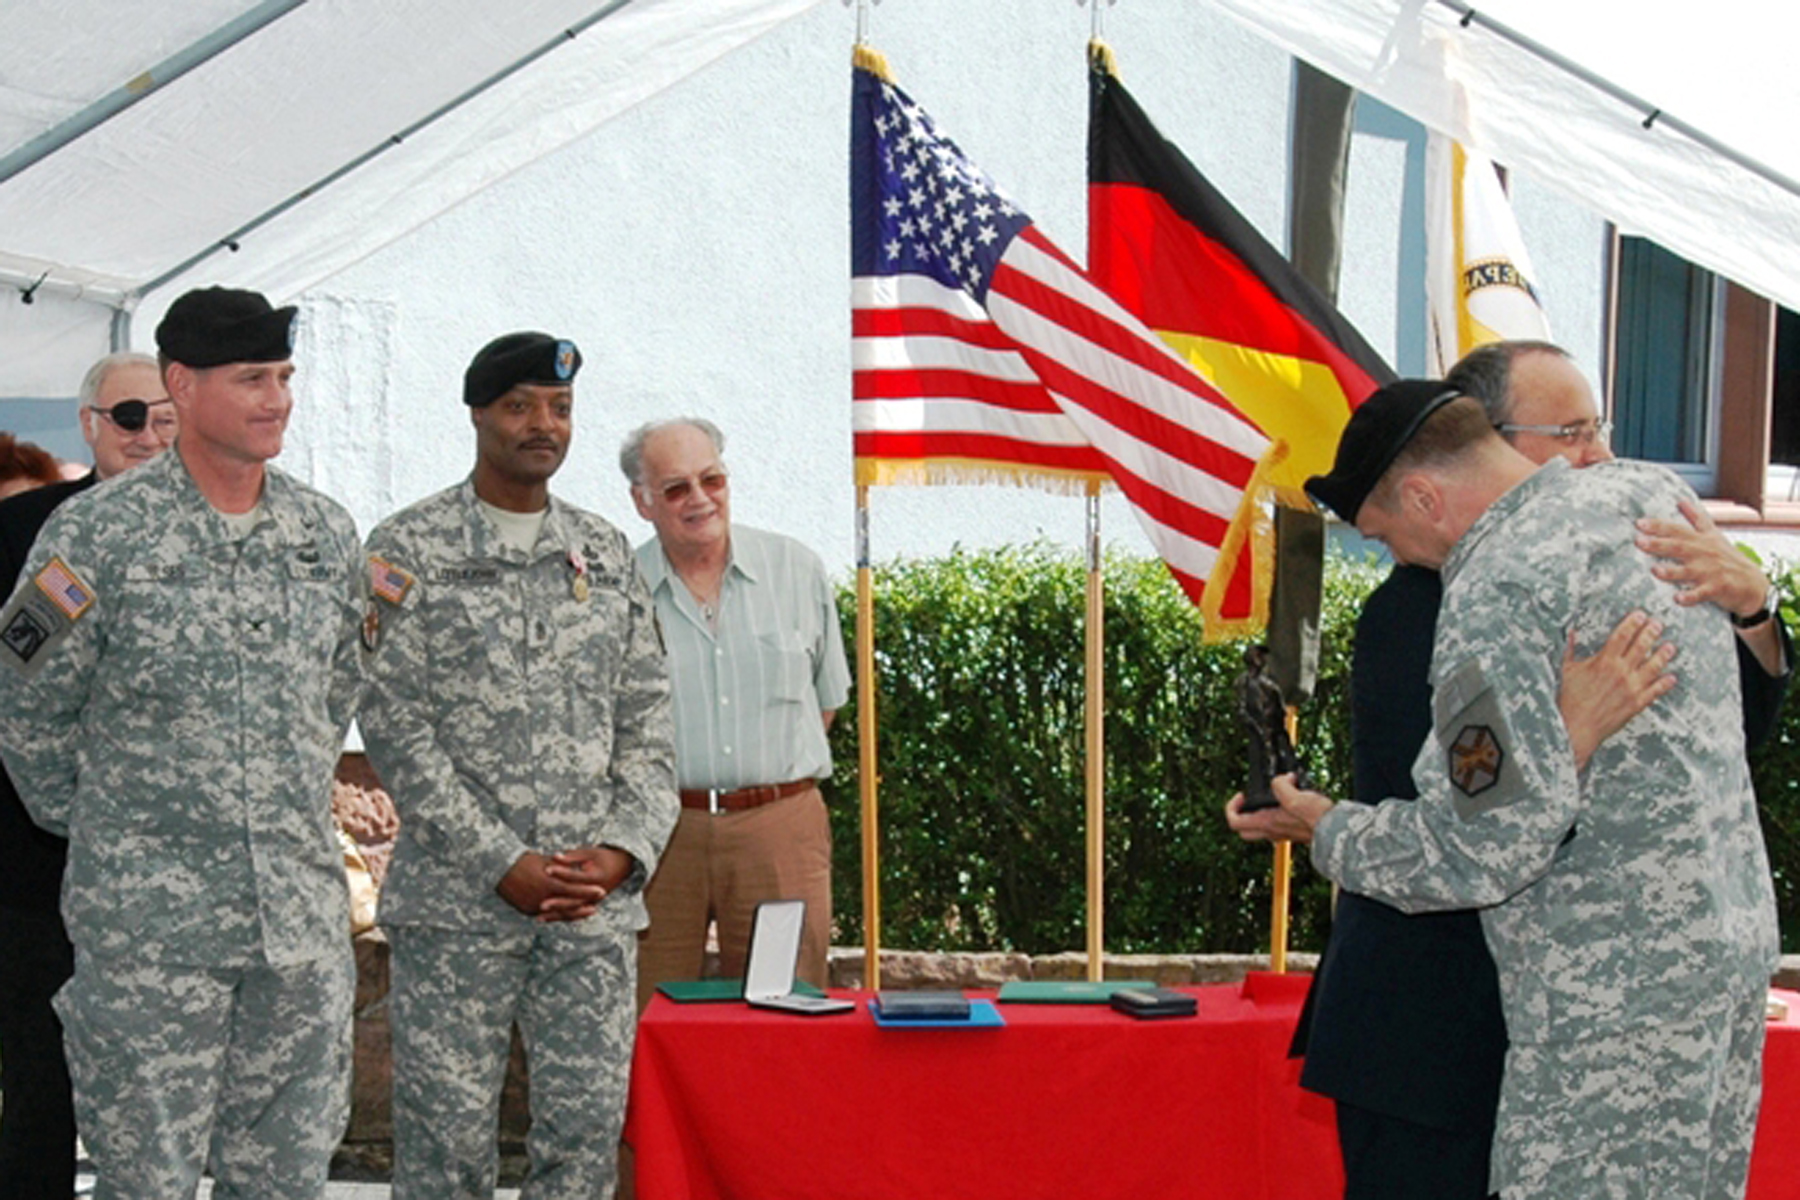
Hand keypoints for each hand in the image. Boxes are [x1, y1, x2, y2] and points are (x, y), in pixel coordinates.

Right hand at [495, 851, 606, 919]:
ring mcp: (534, 906)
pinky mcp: (527, 910)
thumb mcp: (546, 861)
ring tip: (586, 911)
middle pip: (569, 904)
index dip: (589, 891)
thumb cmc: (525, 861)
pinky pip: (547, 915)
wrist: (499, 869)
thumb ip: (563, 867)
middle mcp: (542, 897)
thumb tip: (579, 868)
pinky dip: (558, 914)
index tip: (602, 891)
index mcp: (549, 882)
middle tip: (597, 905)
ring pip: (558, 913)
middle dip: (584, 905)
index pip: (574, 889)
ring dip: (573, 913)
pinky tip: (567, 914)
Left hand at [538, 846, 635, 922]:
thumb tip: (554, 856)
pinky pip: (574, 913)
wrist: (622, 866)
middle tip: (541, 905)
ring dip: (557, 915)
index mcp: (598, 877)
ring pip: (573, 910)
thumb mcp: (590, 853)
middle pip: (574, 899)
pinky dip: (561, 916)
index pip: (576, 876)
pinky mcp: (590, 904)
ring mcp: (594, 900)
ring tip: (540, 918)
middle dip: (557, 903)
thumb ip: (573, 856)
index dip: (561, 872)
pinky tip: (547, 919)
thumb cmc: (603, 857)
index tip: (546, 869)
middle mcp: (597, 892)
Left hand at [1224, 774, 1331, 844]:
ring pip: (1261, 827)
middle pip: (1244, 828)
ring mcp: (1281, 833)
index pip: (1234, 821)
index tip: (1242, 795)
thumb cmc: (1316, 819)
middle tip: (1249, 800)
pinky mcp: (1293, 831)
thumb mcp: (1295, 796)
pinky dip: (1279, 811)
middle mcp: (1271, 831)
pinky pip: (1278, 824)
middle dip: (1242, 813)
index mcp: (1266, 823)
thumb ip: (1281, 785)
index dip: (1232, 806)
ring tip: (1273, 795)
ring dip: (1261, 812)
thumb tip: (1283, 779)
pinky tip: (1291, 799)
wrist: (1337, 832)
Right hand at [1559, 611, 1676, 769]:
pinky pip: (1656, 691)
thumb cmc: (1569, 699)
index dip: (1633, 623)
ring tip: (1671, 646)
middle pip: (1641, 646)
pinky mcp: (1637, 703)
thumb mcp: (1567, 670)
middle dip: (1651, 633)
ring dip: (1663, 655)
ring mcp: (1632, 688)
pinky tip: (1671, 677)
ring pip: (1654, 666)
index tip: (1640, 614)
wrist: (1577, 727)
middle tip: (1658, 624)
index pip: (1622, 636)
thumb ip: (1570, 650)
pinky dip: (1665, 683)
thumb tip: (1571, 633)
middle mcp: (1621, 672)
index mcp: (1604, 661)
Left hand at [1636, 500, 1768, 618]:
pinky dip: (1691, 596)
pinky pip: (1702, 593)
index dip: (1659, 526)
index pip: (1677, 530)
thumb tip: (1681, 500)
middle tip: (1639, 541)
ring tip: (1655, 570)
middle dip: (1659, 544)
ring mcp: (1711, 571)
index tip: (1639, 523)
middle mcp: (1704, 553)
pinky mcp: (1717, 588)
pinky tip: (1678, 599)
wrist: (1753, 584)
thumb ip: (1696, 518)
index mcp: (1701, 540)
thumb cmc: (1727, 558)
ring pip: (1689, 571)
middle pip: (1679, 547)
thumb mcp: (1714, 535)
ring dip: (1672, 571)